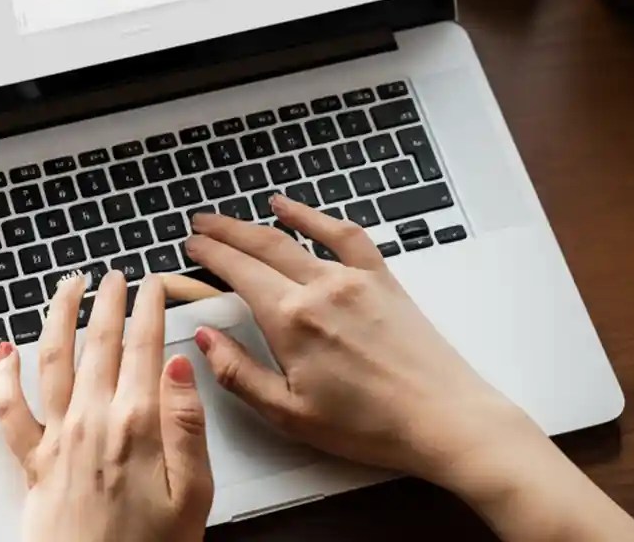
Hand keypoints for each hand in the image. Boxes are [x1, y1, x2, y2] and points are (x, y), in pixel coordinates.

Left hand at [0, 271, 215, 541]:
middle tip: (116, 275)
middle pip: (99, 343)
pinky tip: (6, 350)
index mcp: (137, 425)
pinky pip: (8, 408)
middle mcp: (91, 421)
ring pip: (53, 358)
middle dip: (109, 301)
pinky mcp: (32, 461)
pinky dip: (3, 374)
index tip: (156, 284)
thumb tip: (180, 366)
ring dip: (59, 314)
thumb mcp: (193, 495)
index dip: (151, 309)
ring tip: (69, 286)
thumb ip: (187, 426)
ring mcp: (57, 438)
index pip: (145, 347)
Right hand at [185, 196, 540, 484]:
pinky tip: (292, 208)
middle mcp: (320, 289)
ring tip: (232, 220)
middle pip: (260, 246)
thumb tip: (205, 340)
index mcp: (292, 321)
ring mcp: (353, 279)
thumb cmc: (369, 426)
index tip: (190, 246)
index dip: (210, 255)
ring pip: (295, 239)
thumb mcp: (289, 413)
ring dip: (258, 225)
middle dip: (224, 232)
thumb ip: (239, 373)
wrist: (443, 419)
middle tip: (199, 225)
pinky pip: (344, 235)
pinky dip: (314, 216)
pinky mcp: (382, 280)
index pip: (238, 272)